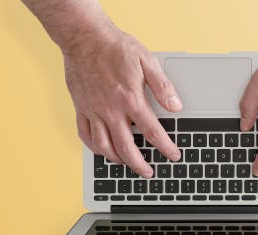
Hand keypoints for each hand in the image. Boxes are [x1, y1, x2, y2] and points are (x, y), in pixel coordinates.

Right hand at [63, 26, 181, 177]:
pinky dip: (94, 148)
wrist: (85, 38)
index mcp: (130, 99)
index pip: (152, 132)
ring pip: (104, 147)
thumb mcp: (147, 61)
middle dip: (140, 165)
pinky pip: (85, 136)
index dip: (165, 147)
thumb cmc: (115, 47)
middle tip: (148, 172)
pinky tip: (102, 151)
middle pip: (127, 148)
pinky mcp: (81, 109)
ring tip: (126, 164)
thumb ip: (162, 86)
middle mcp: (111, 110)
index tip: (173, 155)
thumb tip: (176, 106)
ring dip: (117, 160)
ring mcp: (94, 111)